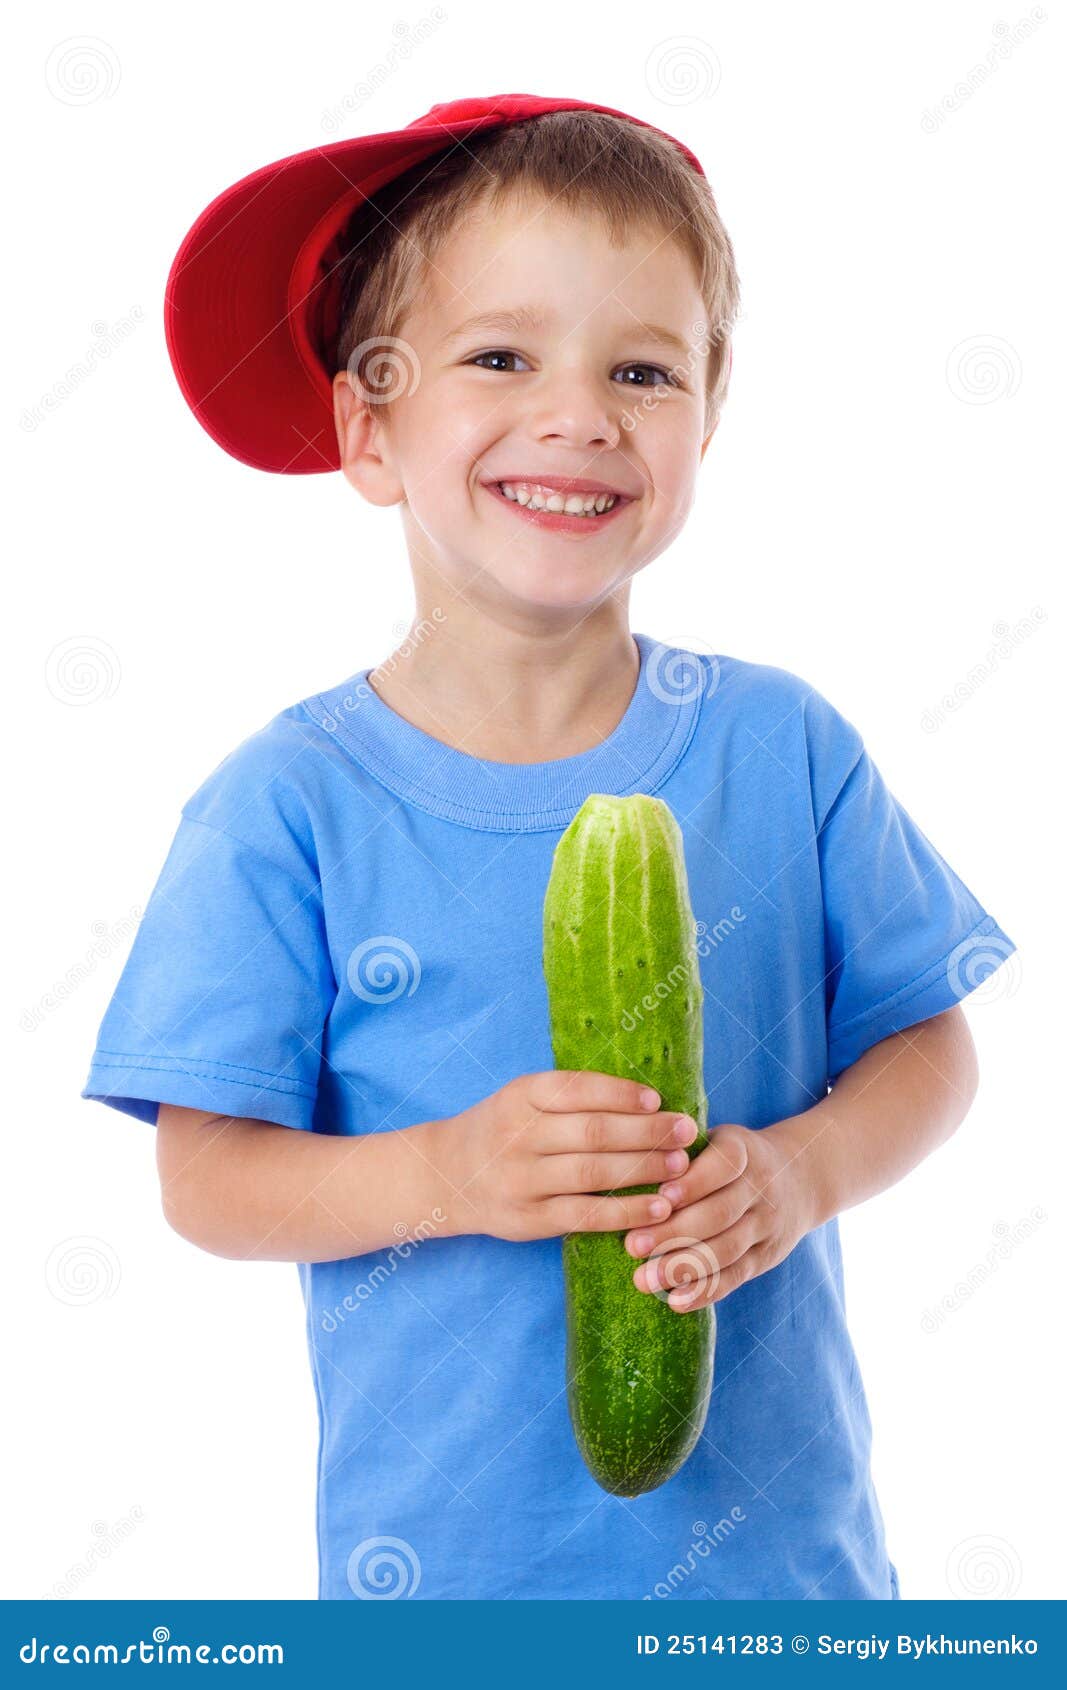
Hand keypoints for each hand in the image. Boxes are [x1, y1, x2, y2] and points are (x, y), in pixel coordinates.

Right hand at [439, 1070, 699, 1242]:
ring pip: (593, 1173)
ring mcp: (522, 1179)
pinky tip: (659, 1208)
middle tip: (686, 1132)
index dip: (622, 1094)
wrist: (446, 1176)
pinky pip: (586, 1214)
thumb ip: (571, 1097)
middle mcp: (519, 1135)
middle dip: (648, 1131)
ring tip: (680, 1166)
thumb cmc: (503, 1130)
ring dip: (644, 1169)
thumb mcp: (523, 1098)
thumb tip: (647, 1100)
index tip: (659, 1099)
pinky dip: (627, 1211)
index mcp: (521, 1095)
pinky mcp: (529, 1219)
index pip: (579, 1089)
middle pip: (594, 1132)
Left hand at [622, 1121, 813, 1309]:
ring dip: (684, 1268)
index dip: (692, 1183)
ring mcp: (767, 1225)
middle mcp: (761, 1187)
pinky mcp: (766, 1257)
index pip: (724, 1164)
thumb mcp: (715, 1140)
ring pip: (727, 1249)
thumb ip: (681, 1151)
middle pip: (720, 1213)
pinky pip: (736, 1276)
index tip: (660, 1197)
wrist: (798, 1178)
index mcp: (744, 1150)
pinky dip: (706, 1291)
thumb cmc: (730, 1158)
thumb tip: (628, 1168)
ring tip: (645, 1279)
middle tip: (633, 1246)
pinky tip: (676, 1302)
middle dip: (674, 1233)